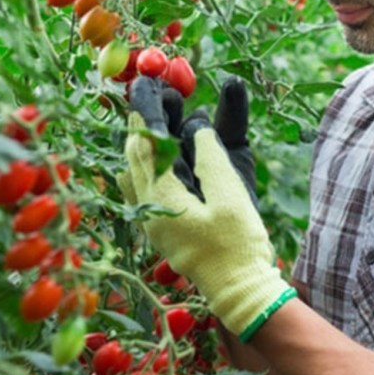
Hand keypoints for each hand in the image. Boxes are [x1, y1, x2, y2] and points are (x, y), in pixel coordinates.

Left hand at [119, 77, 290, 340]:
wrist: (240, 290)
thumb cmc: (239, 246)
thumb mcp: (232, 196)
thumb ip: (211, 158)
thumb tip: (196, 128)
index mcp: (162, 198)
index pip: (147, 144)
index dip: (148, 111)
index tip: (149, 84)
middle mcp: (149, 207)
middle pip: (135, 155)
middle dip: (144, 121)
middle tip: (154, 91)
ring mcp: (153, 218)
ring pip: (133, 171)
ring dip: (142, 143)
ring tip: (156, 116)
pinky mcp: (162, 226)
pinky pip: (142, 188)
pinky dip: (145, 165)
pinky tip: (155, 155)